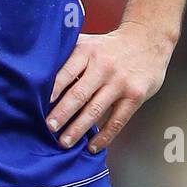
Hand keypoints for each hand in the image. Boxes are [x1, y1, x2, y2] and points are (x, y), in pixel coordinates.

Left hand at [46, 20, 175, 152]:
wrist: (148, 39)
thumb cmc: (109, 47)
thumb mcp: (88, 43)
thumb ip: (68, 57)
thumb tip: (40, 78)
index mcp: (87, 51)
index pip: (66, 72)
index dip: (52, 90)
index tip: (38, 105)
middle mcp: (103, 66)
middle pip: (79, 93)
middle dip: (62, 113)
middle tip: (49, 127)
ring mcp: (120, 82)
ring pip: (96, 110)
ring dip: (79, 128)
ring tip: (65, 142)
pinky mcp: (135, 96)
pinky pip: (117, 120)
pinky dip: (104, 136)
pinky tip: (92, 146)